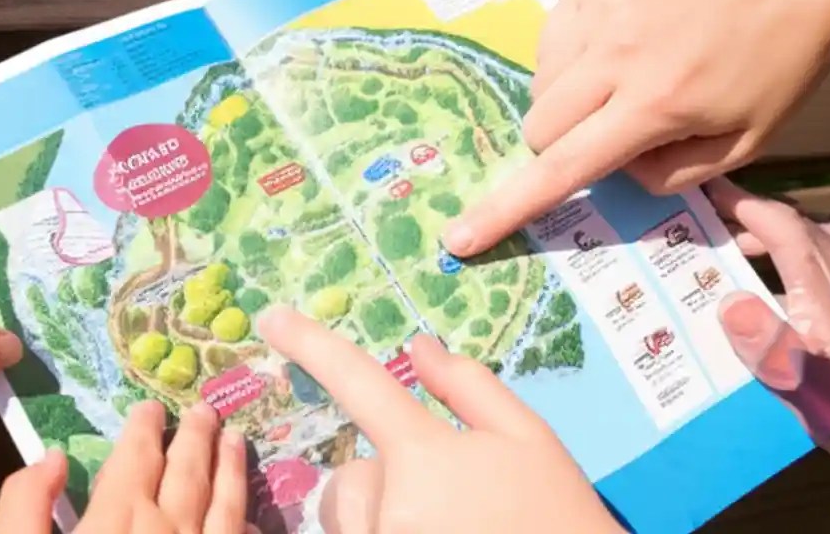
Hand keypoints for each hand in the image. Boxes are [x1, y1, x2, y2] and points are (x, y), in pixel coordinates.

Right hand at [0, 400, 252, 532]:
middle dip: (196, 437)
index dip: (144, 429)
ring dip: (232, 470)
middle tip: (206, 409)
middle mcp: (169, 530)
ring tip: (237, 442)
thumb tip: (52, 458)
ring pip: (227, 506)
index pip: (137, 458)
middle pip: (188, 473)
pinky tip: (252, 518)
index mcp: (117, 517)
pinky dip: (248, 526)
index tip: (150, 408)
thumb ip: (25, 506)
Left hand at [256, 306, 620, 533]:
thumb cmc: (557, 514)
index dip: (309, 344)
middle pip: (352, 478)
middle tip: (452, 502)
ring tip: (449, 525)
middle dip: (387, 484)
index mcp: (424, 454)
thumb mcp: (528, 438)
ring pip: (353, 521)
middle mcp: (388, 506)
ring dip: (386, 521)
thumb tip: (418, 346)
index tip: (271, 316)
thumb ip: (467, 386)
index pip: (356, 382)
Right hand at [447, 0, 829, 256]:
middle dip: (560, 145)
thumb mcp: (744, 144)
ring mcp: (600, 10)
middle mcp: (616, 54)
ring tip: (623, 83)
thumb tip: (610, 169)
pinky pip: (549, 41)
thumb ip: (668, 175)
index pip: (563, 167)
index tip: (460, 237)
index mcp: (656, 102)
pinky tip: (616, 49)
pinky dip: (570, 59)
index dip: (507, 208)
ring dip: (567, 101)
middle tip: (611, 133)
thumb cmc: (777, 65)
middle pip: (538, 126)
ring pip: (539, 84)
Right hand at [707, 179, 829, 466]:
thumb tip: (730, 300)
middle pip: (808, 231)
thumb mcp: (800, 391)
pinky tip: (796, 277)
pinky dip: (813, 253)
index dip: (748, 206)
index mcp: (826, 300)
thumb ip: (767, 344)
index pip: (786, 232)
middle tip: (718, 222)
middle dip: (760, 217)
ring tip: (750, 246)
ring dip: (787, 234)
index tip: (711, 193)